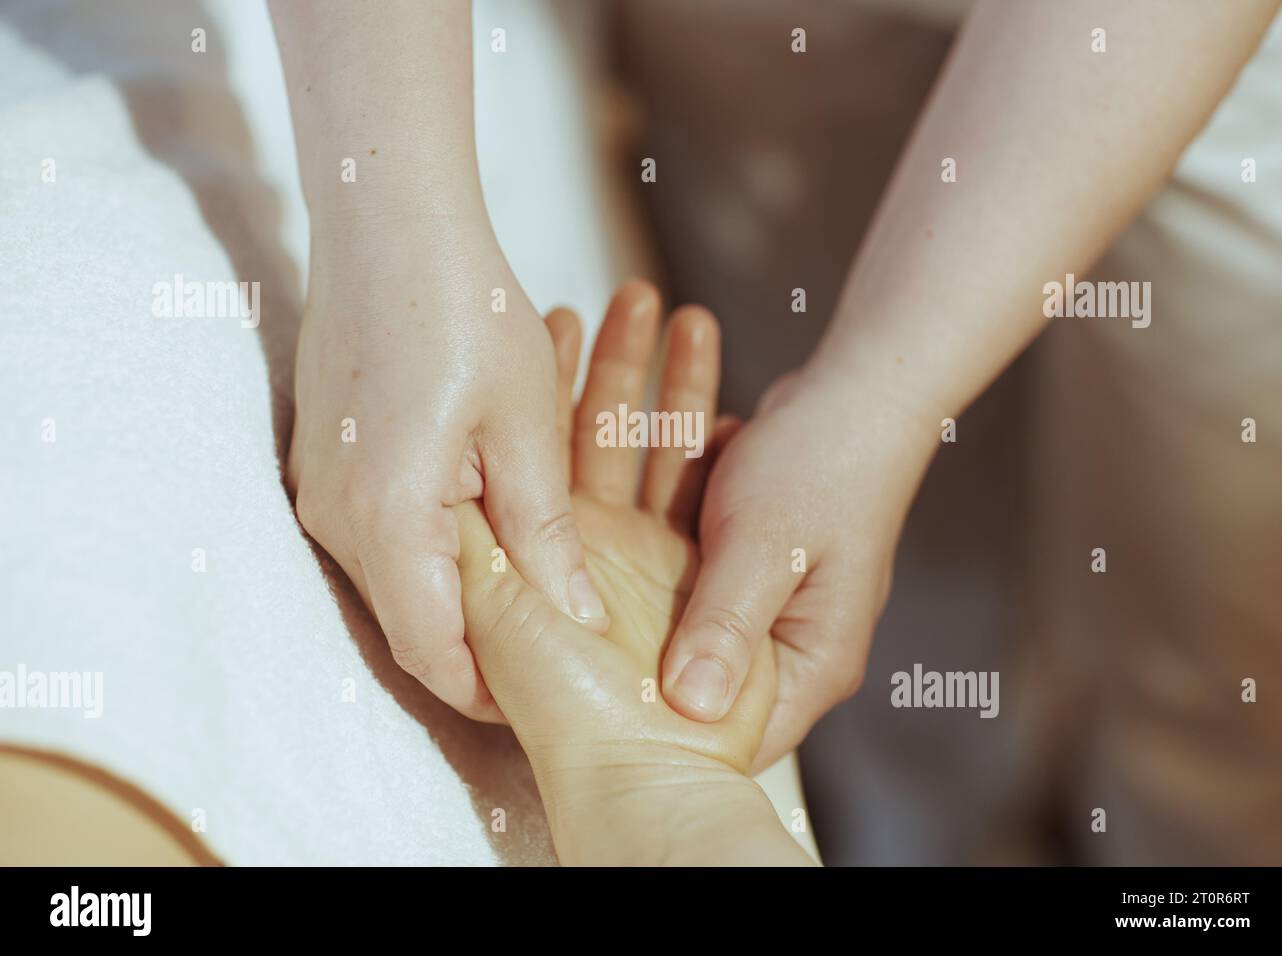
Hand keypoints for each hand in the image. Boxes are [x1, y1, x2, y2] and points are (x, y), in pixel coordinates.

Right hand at [287, 220, 606, 721]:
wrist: (387, 219)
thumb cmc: (467, 310)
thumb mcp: (528, 428)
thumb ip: (546, 535)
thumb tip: (575, 619)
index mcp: (388, 521)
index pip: (434, 652)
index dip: (493, 688)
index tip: (555, 695)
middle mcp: (336, 519)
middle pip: (414, 621)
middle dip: (486, 643)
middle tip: (561, 652)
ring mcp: (322, 490)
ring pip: (402, 578)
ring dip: (468, 589)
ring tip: (541, 587)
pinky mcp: (329, 463)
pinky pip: (385, 532)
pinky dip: (440, 544)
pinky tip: (494, 522)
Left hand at [454, 281, 810, 864]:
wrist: (864, 387)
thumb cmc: (829, 464)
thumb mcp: (768, 547)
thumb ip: (727, 624)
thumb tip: (691, 707)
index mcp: (806, 661)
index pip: (734, 737)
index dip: (666, 740)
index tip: (590, 726)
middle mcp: (784, 641)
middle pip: (693, 671)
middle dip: (627, 648)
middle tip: (556, 643)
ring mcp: (761, 597)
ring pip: (675, 597)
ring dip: (629, 572)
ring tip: (571, 548)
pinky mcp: (742, 554)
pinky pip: (679, 553)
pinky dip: (647, 532)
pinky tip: (599, 496)